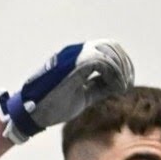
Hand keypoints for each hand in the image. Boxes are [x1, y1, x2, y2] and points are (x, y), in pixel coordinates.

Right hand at [0, 39, 134, 144]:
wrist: (32, 113)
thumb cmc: (55, 105)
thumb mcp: (85, 95)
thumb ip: (100, 87)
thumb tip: (119, 84)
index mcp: (77, 58)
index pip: (107, 49)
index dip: (122, 63)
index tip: (127, 82)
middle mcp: (75, 53)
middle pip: (110, 46)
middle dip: (124, 65)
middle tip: (127, 84)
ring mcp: (73, 57)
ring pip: (107, 51)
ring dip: (120, 69)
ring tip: (122, 87)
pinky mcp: (72, 65)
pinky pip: (101, 61)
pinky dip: (113, 74)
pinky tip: (116, 88)